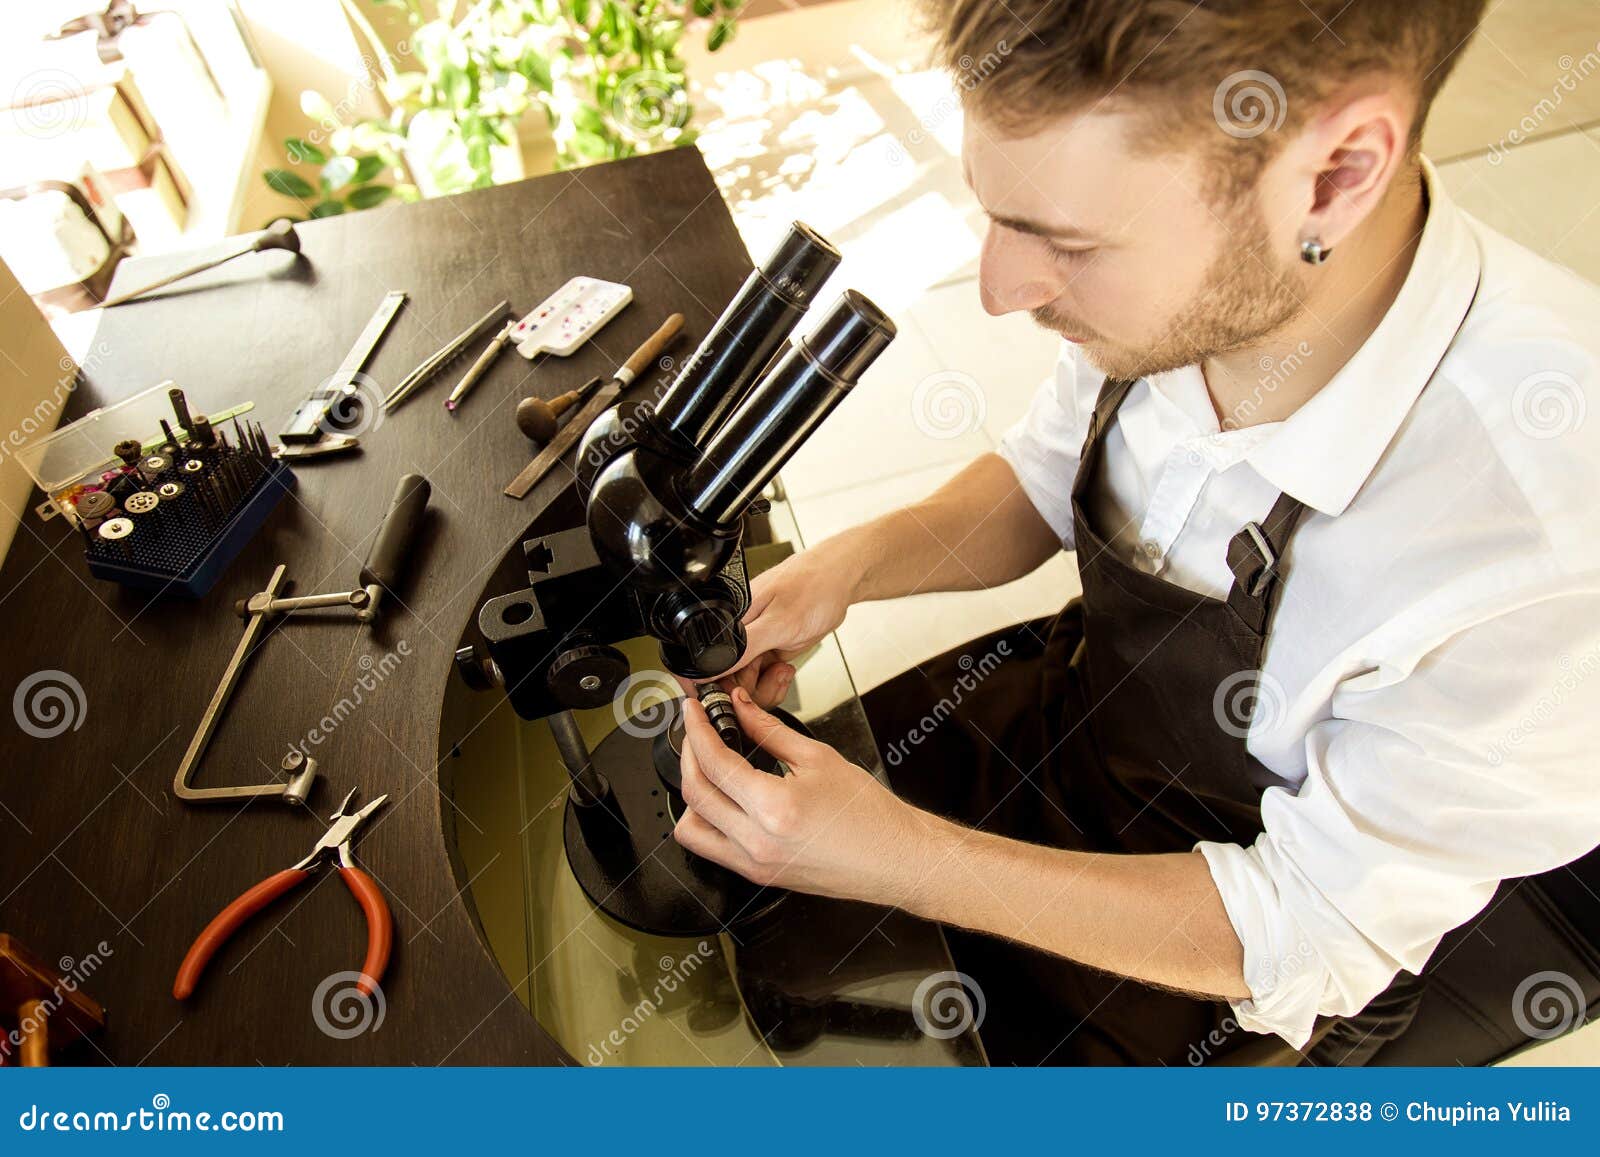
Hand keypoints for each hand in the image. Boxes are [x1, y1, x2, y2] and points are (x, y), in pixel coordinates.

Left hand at [673, 687, 938, 904]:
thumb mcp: (818, 758)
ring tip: (706, 768)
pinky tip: (722, 799)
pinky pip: (712, 848)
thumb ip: (769, 730)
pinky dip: (706, 820)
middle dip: (689, 754)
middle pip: (694, 793)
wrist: (893, 857)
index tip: (694, 712)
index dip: (697, 729)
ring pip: (691, 829)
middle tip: (697, 731)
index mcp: (773, 808)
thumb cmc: (868, 815)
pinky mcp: (757, 875)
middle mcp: (757, 842)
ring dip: (691, 794)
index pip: (714, 763)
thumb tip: (741, 707)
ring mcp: (754, 864)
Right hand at [683, 544, 857, 706]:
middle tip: (775, 670)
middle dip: (753, 684)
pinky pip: (762, 676)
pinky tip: (785, 668)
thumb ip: (742, 648)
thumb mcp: (778, 623)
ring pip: (747, 681)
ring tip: (783, 668)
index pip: (713, 665)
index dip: (725, 682)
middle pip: (728, 677)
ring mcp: (754, 642)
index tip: (746, 687)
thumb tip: (710, 668)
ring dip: (766, 683)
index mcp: (730, 620)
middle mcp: (738, 632)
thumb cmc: (813, 588)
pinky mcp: (768, 648)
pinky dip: (775, 679)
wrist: (840, 582)